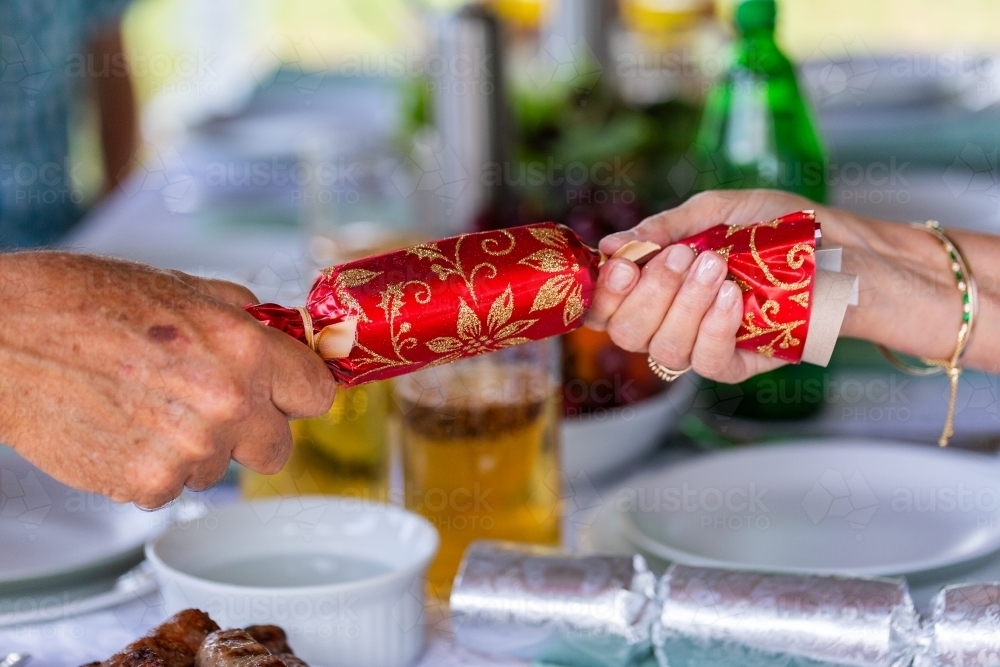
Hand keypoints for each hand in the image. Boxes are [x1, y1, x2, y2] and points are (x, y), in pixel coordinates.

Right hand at [0, 252, 335, 507]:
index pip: (318, 394)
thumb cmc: (86, 303)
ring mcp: (190, 449)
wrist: (4, 338)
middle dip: (254, 432)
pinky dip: (154, 468)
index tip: (285, 394)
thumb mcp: (186, 289)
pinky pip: (174, 487)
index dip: (298, 393)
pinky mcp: (148, 484)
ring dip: (197, 448)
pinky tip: (123, 429)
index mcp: (245, 348)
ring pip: (221, 470)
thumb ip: (248, 321)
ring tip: (147, 406)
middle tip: (215, 408)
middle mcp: (228, 402)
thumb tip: (288, 340)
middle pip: (279, 449)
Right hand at [585, 190, 821, 383]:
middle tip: (683, 256)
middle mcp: (673, 320)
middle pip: (628, 333)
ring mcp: (705, 343)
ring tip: (716, 266)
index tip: (622, 263)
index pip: (607, 307)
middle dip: (648, 292)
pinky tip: (730, 298)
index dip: (604, 293)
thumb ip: (665, 228)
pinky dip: (712, 329)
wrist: (844, 249)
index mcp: (658, 286)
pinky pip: (707, 363)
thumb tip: (611, 245)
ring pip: (664, 349)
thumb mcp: (718, 211)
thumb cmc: (783, 228)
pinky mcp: (741, 363)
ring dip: (683, 305)